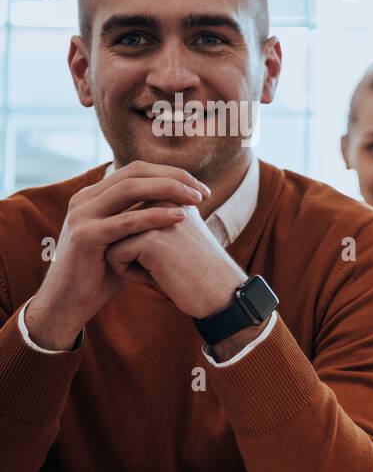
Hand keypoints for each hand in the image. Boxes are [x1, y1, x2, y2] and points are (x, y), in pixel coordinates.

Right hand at [25, 161, 209, 349]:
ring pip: (129, 189)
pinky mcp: (85, 236)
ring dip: (168, 190)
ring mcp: (82, 215)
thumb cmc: (103, 272)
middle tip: (203, 192)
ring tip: (196, 200)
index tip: (200, 187)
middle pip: (135, 173)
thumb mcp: (125, 239)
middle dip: (174, 178)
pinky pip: (126, 221)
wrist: (70, 301)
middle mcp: (84, 199)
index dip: (171, 173)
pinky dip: (155, 216)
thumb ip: (142, 218)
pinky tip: (180, 217)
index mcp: (94, 195)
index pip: (137, 170)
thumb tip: (183, 205)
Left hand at [103, 202, 248, 319]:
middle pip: (117, 226)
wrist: (220, 294)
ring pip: (112, 240)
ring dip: (131, 260)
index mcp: (171, 193)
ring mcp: (156, 217)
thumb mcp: (176, 233)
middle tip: (170, 261)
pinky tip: (161, 275)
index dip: (141, 241)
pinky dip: (132, 274)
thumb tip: (118, 212)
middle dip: (133, 249)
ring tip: (164, 266)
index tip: (175, 251)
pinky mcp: (148, 239)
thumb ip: (152, 215)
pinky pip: (114, 257)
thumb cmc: (195, 269)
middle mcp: (164, 198)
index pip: (127, 215)